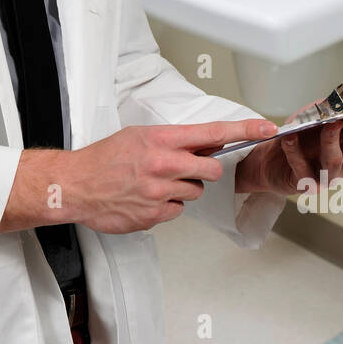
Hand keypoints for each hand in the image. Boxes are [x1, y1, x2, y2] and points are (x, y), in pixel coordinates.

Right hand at [0, 117, 277, 235]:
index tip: (267, 127)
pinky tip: (144, 199)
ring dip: (180, 190)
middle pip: (211, 171)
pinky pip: (176, 212)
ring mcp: (159, 192)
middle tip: (182, 169)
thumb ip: (172, 141)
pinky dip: (165, 207)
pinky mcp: (154, 216)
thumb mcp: (138, 136)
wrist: (74, 185)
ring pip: (193, 193)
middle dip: (203, 171)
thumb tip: (205, 144)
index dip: (244, 129)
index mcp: (160, 139)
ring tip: (152, 184)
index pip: (212, 132)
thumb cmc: (104, 158)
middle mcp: (163, 165)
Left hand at [234, 81, 342, 197]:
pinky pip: (301, 168)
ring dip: (332, 139)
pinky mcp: (306, 183)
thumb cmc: (303, 137)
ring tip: (330, 123)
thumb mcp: (318, 115)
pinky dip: (295, 151)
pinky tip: (290, 138)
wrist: (276, 162)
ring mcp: (328, 174)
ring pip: (335, 159)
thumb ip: (335, 104)